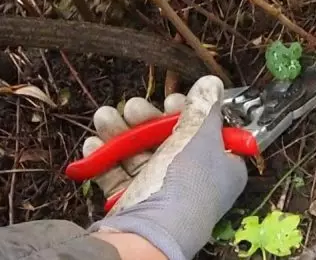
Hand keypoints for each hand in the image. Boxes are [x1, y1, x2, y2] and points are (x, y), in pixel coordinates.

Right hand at [84, 75, 247, 259]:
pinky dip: (106, 158)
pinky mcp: (135, 201)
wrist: (149, 231)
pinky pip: (120, 174)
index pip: (209, 132)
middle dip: (146, 119)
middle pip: (169, 138)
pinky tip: (94, 144)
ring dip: (120, 132)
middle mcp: (194, 180)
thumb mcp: (201, 137)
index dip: (191, 113)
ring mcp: (163, 191)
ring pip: (140, 153)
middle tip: (134, 107)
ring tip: (105, 117)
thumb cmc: (186, 183)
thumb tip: (213, 84)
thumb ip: (205, 107)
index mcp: (221, 166)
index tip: (173, 100)